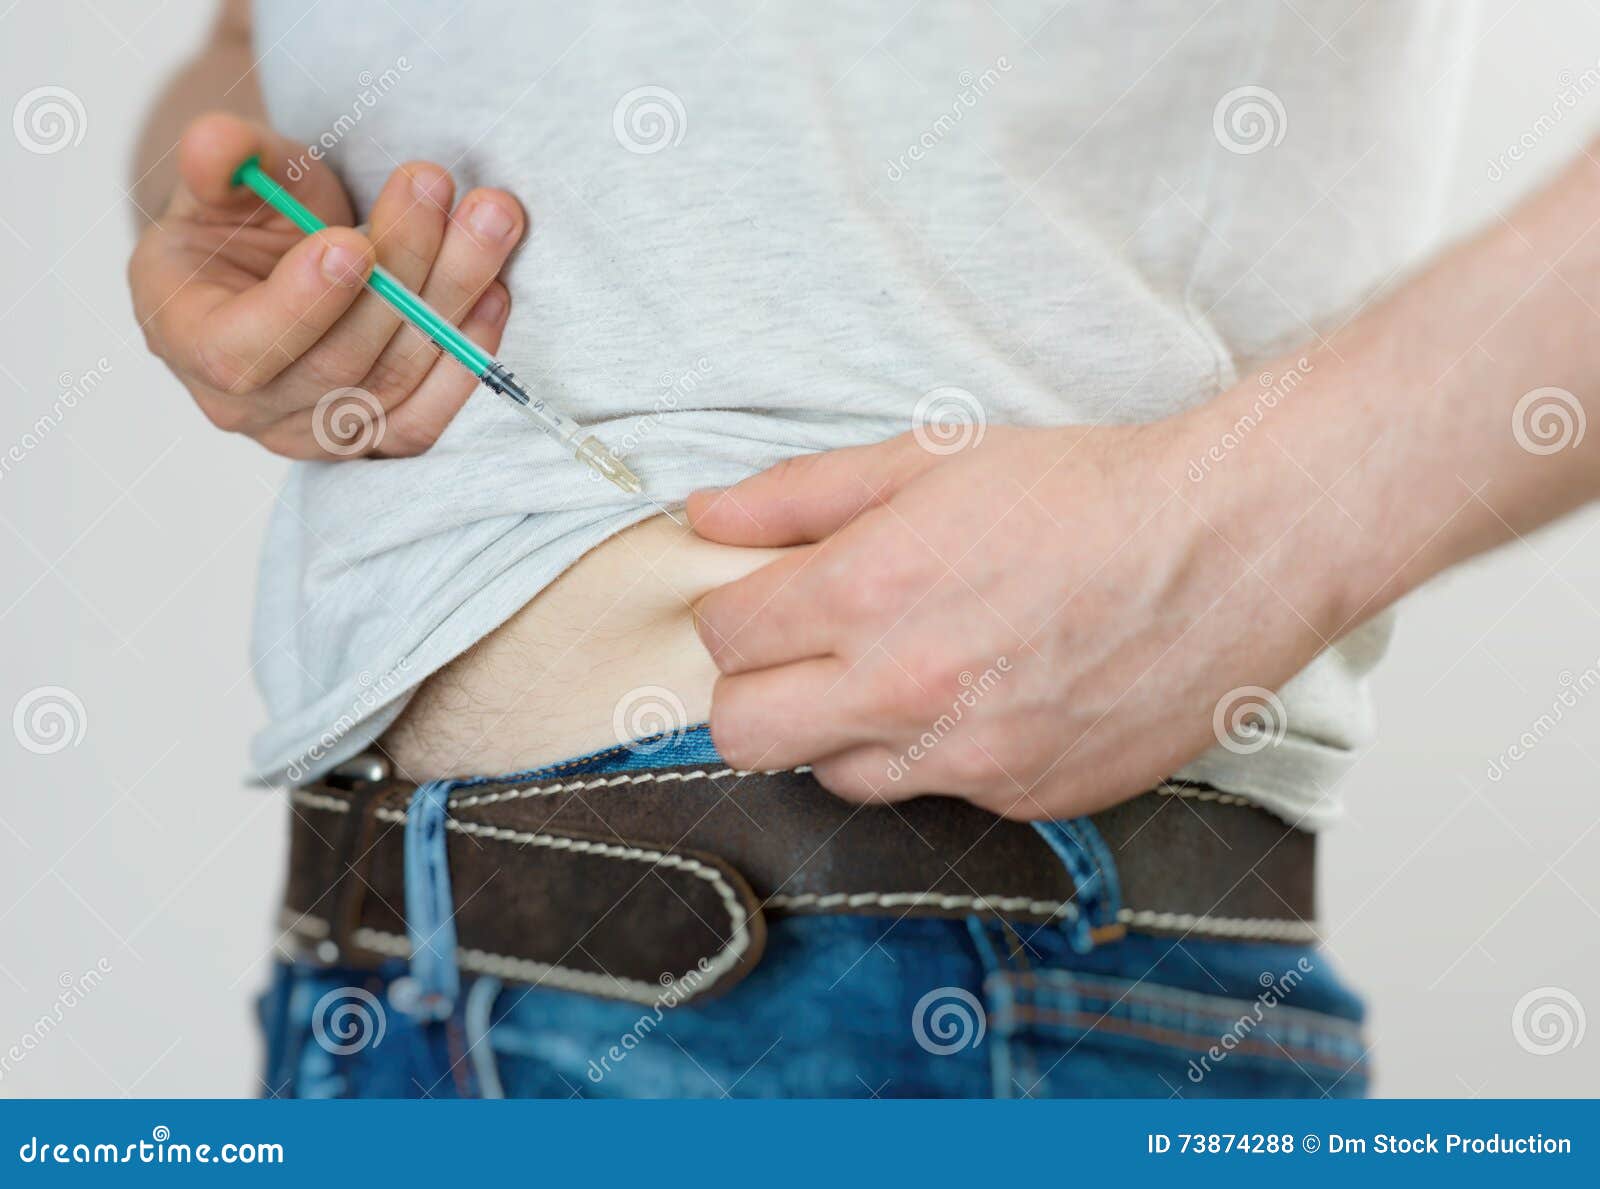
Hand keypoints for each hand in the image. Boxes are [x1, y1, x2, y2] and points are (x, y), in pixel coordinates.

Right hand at [128, 113, 525, 457]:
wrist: (278, 272)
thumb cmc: (243, 226)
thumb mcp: (223, 182)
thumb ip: (221, 161)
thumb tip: (216, 143)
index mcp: (188, 339)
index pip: (241, 350)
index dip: (301, 304)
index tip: (353, 242)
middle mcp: (250, 407)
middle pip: (339, 361)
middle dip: (399, 269)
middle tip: (436, 187)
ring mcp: (316, 434)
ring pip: (394, 382)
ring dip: (450, 298)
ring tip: (489, 219)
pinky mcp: (375, 440)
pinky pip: (425, 419)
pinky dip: (466, 357)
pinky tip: (494, 292)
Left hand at [688, 412, 1361, 819]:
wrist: (1229, 547)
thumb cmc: (1084, 491)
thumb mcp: (932, 459)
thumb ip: (801, 493)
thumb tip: (704, 515)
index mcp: (868, 592)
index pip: (723, 639)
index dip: (734, 613)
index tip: (766, 599)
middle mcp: (904, 690)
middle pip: (742, 736)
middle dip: (752, 691)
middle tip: (801, 654)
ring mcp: (965, 759)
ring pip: (832, 778)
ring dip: (842, 731)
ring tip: (905, 673)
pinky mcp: (1024, 800)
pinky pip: (935, 796)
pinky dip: (937, 756)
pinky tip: (988, 698)